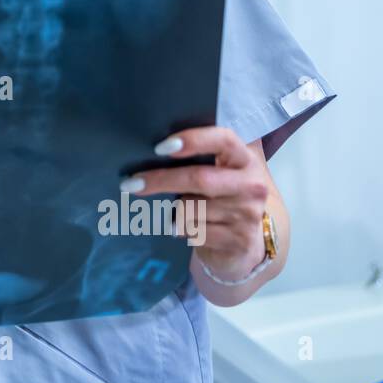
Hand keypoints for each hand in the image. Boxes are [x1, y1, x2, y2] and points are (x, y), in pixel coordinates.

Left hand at [123, 126, 268, 279]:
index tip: (160, 147)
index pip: (224, 140)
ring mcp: (248, 214)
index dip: (193, 140)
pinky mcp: (239, 240)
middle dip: (160, 180)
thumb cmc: (221, 198)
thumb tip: (149, 156)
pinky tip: (181, 229)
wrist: (243, 242)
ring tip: (172, 212)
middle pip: (199, 178)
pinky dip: (180, 229)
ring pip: (191, 209)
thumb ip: (198, 160)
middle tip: (130, 184)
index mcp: (245, 160)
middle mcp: (252, 185)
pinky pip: (195, 232)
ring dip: (173, 211)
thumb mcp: (220, 174)